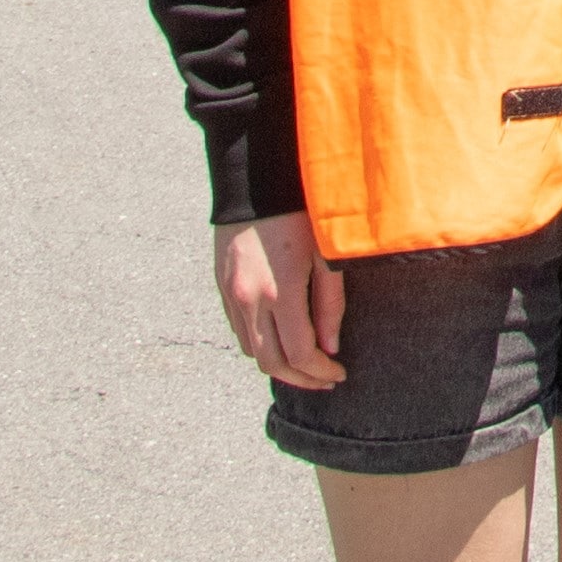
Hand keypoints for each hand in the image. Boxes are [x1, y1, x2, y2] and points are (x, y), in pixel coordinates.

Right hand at [217, 212, 345, 388]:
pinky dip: (261, 345)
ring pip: (252, 351)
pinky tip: (281, 340)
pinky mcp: (223, 289)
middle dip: (300, 379)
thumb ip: (330, 301)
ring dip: (279, 365)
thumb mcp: (326, 252)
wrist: (257, 181)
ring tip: (306, 363)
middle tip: (324, 380)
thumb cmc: (303, 211)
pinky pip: (240, 332)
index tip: (339, 373)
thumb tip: (331, 347)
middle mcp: (250, 300)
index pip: (299, 353)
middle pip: (272, 363)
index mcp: (280, 291)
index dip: (320, 371)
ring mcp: (232, 297)